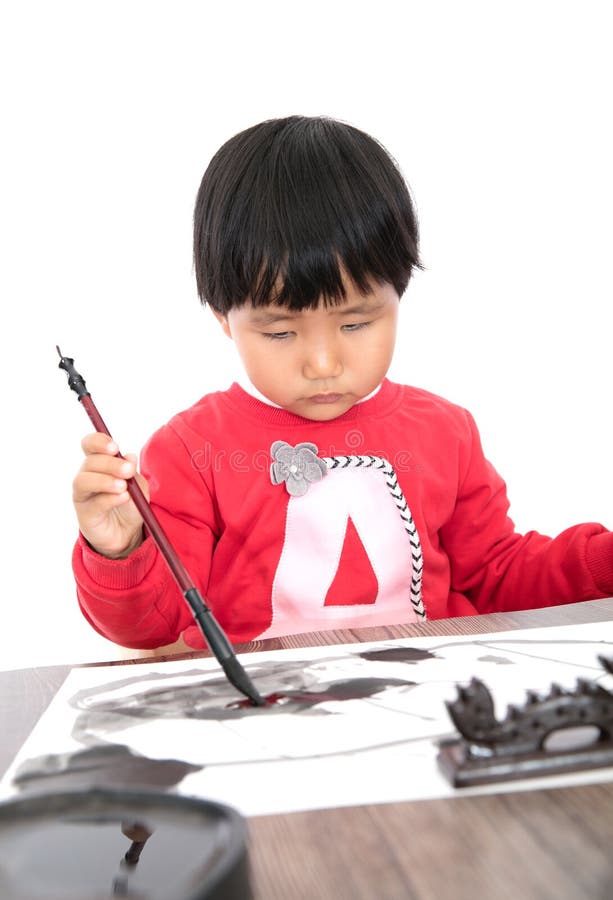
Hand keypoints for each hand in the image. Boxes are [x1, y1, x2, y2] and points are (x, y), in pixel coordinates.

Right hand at [73, 432, 148, 558]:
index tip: (115, 447)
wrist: (127, 533)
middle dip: (110, 464)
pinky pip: (93, 503)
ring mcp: (82, 495)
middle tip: (129, 470)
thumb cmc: (130, 504)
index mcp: (99, 464)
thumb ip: (133, 472)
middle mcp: (86, 476)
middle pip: (90, 462)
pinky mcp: (85, 514)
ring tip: (124, 486)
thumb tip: (129, 457)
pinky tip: (123, 498)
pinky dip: (109, 499)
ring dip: (105, 480)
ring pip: (84, 480)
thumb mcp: (138, 486)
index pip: (90, 445)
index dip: (98, 442)